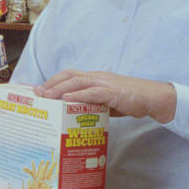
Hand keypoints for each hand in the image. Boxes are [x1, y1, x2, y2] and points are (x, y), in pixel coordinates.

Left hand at [35, 69, 176, 122]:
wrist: (151, 98)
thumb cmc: (131, 100)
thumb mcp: (108, 101)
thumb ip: (94, 104)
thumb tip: (79, 113)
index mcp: (96, 78)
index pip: (71, 75)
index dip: (54, 80)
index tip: (40, 88)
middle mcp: (97, 77)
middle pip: (69, 75)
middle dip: (51, 83)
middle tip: (37, 92)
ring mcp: (104, 83)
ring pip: (77, 81)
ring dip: (59, 88)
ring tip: (46, 95)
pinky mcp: (111, 92)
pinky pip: (91, 92)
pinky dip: (78, 95)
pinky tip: (67, 99)